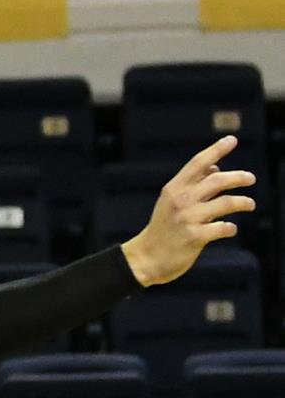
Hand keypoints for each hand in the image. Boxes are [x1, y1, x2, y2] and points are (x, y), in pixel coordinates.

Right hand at [122, 136, 257, 286]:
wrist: (146, 258)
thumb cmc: (162, 229)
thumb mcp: (171, 202)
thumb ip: (193, 185)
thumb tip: (215, 167)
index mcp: (174, 189)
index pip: (198, 163)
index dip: (216, 150)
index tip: (232, 139)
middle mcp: (180, 200)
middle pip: (217, 180)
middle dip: (239, 177)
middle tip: (251, 178)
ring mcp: (187, 219)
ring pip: (225, 203)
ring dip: (243, 202)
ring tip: (250, 204)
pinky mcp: (195, 237)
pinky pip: (223, 228)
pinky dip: (230, 227)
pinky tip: (229, 228)